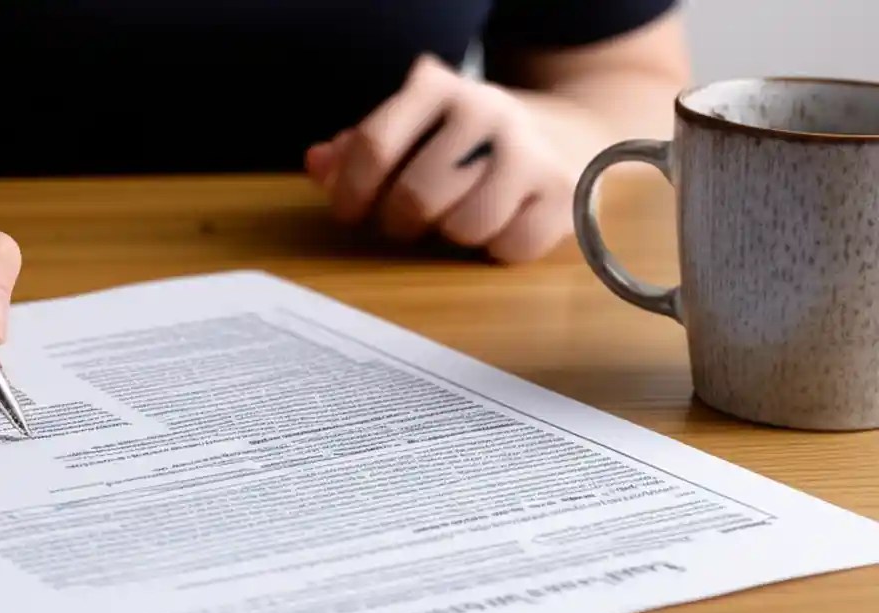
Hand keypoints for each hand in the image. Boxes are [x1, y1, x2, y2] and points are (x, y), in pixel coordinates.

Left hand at [305, 54, 575, 262]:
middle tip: (407, 222)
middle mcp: (485, 108)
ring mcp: (530, 148)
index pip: (374, 146)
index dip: (350, 191)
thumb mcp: (416, 128)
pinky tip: (503, 224)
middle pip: (416, 196)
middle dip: (401, 221)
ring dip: (453, 235)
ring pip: (465, 226)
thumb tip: (318, 164)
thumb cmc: (470, 140)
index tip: (349, 213)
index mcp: (437, 87)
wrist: (571, 130)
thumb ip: (361, 148)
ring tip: (459, 216)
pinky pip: (511, 246)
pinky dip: (499, 248)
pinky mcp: (565, 189)